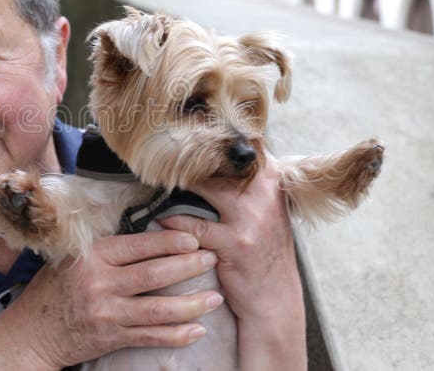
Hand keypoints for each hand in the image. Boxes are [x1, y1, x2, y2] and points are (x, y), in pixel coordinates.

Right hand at [0, 230, 223, 369]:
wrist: (31, 333)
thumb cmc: (52, 290)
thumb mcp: (71, 258)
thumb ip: (104, 247)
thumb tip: (144, 227)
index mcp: (92, 257)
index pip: (138, 245)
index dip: (169, 241)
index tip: (193, 238)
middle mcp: (100, 284)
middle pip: (155, 274)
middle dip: (189, 267)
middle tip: (212, 259)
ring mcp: (107, 313)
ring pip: (158, 309)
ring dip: (191, 304)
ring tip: (215, 297)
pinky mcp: (111, 338)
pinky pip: (151, 336)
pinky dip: (176, 334)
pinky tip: (197, 330)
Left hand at [160, 158, 306, 369]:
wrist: (276, 297)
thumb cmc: (266, 250)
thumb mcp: (269, 210)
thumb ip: (251, 183)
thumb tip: (218, 154)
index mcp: (274, 181)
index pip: (241, 149)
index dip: (214, 140)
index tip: (188, 136)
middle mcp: (265, 195)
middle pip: (221, 162)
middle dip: (191, 158)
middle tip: (165, 154)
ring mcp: (251, 219)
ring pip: (205, 188)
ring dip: (178, 184)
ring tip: (157, 179)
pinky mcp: (233, 243)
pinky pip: (193, 226)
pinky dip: (172, 222)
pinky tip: (159, 218)